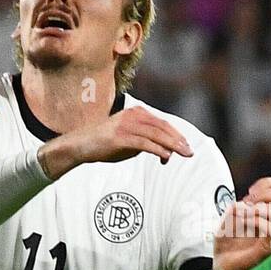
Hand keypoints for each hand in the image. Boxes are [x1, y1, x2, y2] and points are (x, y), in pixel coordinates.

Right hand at [37, 107, 192, 179]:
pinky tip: (165, 156)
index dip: (176, 134)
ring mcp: (125, 125)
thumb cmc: (104, 144)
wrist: (80, 145)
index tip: (186, 145)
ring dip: (172, 145)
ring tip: (183, 154)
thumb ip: (146, 142)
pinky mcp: (119, 137)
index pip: (162, 123)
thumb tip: (166, 153)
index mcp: (136, 113)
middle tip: (189, 152)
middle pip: (162, 127)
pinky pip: (144, 143)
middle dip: (178, 140)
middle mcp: (132, 115)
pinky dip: (157, 149)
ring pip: (156, 134)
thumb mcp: (128, 140)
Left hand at [212, 178, 270, 269]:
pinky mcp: (268, 248)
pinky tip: (245, 222)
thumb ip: (236, 208)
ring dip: (257, 209)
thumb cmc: (226, 241)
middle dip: (262, 195)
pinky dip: (257, 222)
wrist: (223, 264)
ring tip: (243, 216)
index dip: (267, 184)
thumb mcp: (227, 218)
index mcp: (264, 213)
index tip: (250, 192)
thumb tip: (246, 205)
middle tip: (247, 203)